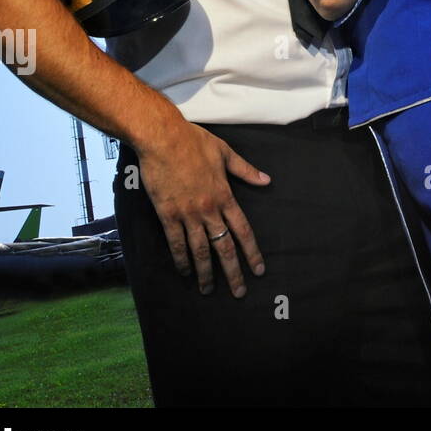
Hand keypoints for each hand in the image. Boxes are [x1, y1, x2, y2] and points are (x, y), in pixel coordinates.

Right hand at [134, 121, 269, 296]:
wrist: (163, 139)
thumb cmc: (194, 142)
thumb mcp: (225, 153)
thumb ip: (245, 170)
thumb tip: (266, 180)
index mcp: (225, 195)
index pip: (243, 230)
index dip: (252, 252)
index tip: (258, 270)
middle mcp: (209, 209)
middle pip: (224, 247)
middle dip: (233, 272)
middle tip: (239, 292)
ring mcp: (187, 214)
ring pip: (200, 250)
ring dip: (206, 272)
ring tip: (208, 290)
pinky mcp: (167, 214)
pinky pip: (175, 242)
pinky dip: (181, 259)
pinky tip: (185, 272)